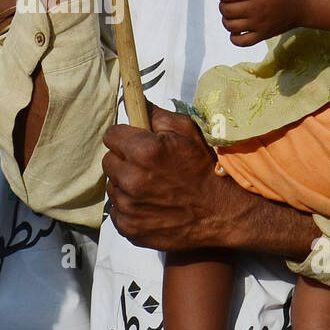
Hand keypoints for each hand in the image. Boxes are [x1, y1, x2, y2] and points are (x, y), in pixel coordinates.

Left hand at [101, 104, 237, 249]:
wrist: (221, 214)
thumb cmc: (206, 169)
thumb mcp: (189, 132)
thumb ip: (158, 115)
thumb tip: (134, 101)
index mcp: (143, 151)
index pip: (111, 135)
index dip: (125, 137)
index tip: (136, 142)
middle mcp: (131, 179)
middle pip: (109, 161)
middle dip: (124, 160)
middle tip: (146, 166)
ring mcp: (128, 207)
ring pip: (112, 186)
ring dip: (125, 184)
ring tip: (151, 187)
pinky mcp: (129, 228)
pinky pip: (116, 210)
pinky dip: (129, 207)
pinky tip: (150, 205)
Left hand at [218, 0, 309, 46]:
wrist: (303, 4)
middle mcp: (257, 8)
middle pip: (226, 10)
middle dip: (223, 5)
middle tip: (230, 2)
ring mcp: (259, 24)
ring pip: (230, 26)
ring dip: (226, 20)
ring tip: (233, 15)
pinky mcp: (263, 35)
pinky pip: (241, 42)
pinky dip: (234, 37)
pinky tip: (237, 30)